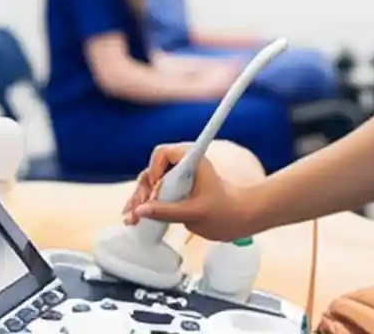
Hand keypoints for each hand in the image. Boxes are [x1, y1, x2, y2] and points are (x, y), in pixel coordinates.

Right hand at [121, 142, 258, 241]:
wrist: (241, 219)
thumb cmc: (226, 212)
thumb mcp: (195, 213)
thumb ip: (167, 211)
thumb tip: (140, 210)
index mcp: (192, 161)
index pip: (163, 153)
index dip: (154, 170)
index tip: (156, 189)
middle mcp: (183, 166)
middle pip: (152, 171)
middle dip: (142, 191)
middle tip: (137, 212)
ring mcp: (179, 179)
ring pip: (151, 184)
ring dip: (140, 201)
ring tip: (132, 220)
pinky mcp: (177, 192)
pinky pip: (157, 195)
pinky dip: (146, 205)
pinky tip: (136, 219)